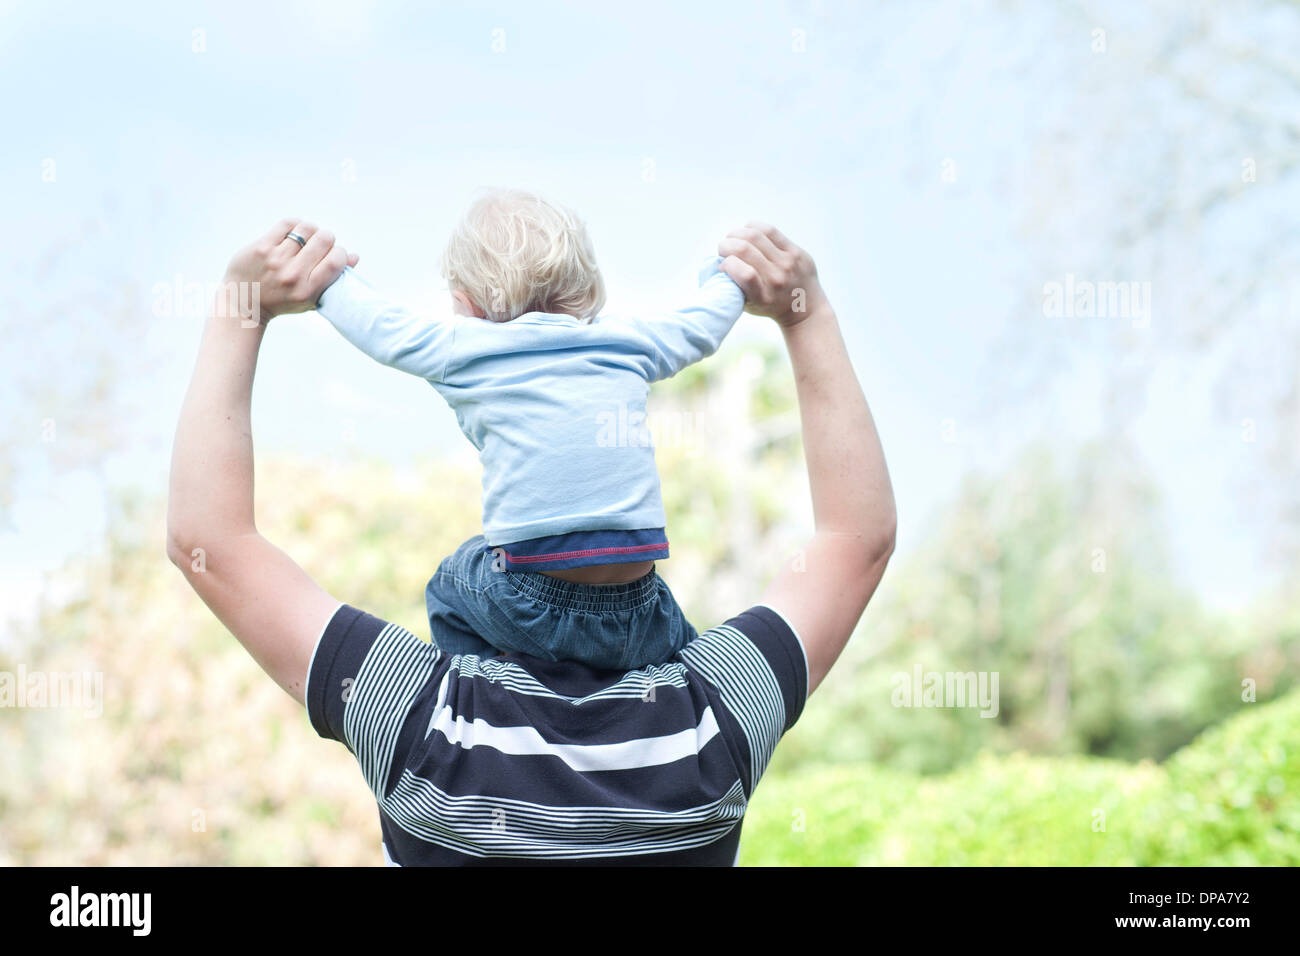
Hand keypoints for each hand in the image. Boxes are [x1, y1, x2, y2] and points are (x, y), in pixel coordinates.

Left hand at [222, 218, 359, 322]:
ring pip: (306, 229)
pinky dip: (295, 225)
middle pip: (324, 239)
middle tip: (321, 244)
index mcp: (308, 291)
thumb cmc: (283, 300)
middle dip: (327, 238)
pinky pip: (287, 224)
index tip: (335, 254)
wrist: (244, 302)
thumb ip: (333, 279)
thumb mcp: (311, 298)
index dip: (341, 252)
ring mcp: (276, 259)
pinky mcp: (261, 247)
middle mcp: (293, 275)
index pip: (336, 260)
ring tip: (307, 238)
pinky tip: (293, 232)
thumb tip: (354, 256)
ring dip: (311, 230)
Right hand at [718, 222, 826, 327]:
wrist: (804, 307)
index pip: (743, 273)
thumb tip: (717, 263)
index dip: (726, 264)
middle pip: (744, 249)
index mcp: (763, 296)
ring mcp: (788, 263)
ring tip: (732, 238)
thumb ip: (734, 287)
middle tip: (722, 249)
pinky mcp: (796, 251)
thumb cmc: (769, 306)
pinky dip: (752, 227)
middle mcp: (777, 279)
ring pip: (755, 235)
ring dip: (737, 233)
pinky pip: (770, 230)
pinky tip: (747, 231)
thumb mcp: (749, 305)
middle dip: (726, 245)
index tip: (723, 267)